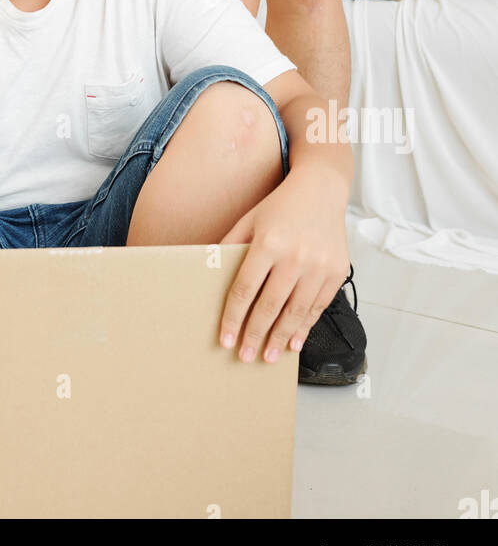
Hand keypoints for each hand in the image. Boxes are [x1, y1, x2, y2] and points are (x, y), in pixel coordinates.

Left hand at [217, 166, 349, 363]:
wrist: (321, 190)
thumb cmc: (281, 206)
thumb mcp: (249, 220)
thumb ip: (230, 246)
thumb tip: (208, 272)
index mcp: (269, 243)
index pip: (245, 289)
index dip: (233, 318)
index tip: (225, 338)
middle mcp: (296, 256)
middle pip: (270, 306)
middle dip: (255, 335)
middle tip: (245, 356)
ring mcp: (319, 266)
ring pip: (296, 312)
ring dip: (280, 338)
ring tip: (268, 356)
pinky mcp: (337, 272)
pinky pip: (318, 307)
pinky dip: (305, 327)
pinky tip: (293, 341)